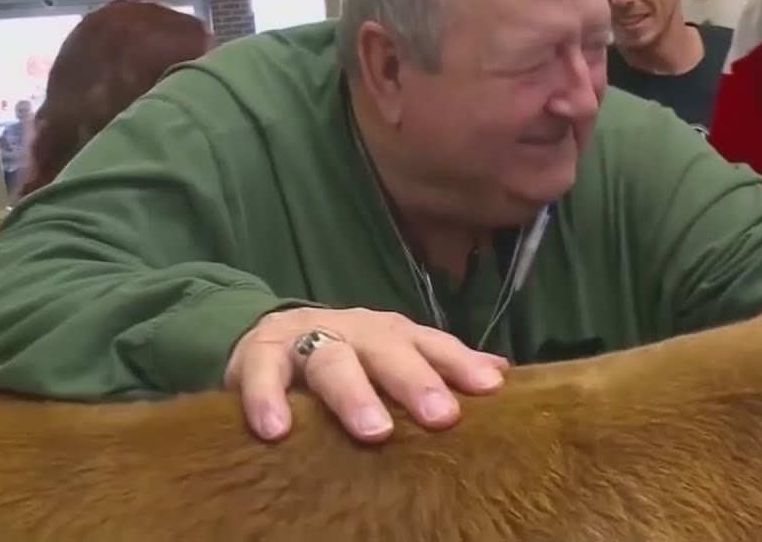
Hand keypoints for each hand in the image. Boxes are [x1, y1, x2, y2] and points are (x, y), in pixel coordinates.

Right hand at [223, 307, 509, 442]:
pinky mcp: (257, 355)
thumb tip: (504, 372)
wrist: (265, 335)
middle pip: (389, 349)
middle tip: (443, 417)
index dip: (462, 364)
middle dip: (416, 381)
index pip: (433, 345)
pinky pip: (260, 374)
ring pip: (332, 360)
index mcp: (392, 333)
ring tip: (375, 431)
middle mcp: (355, 330)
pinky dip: (267, 399)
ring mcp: (307, 338)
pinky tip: (277, 430)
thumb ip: (440, 364)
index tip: (491, 388)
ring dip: (354, 395)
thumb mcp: (393, 355)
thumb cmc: (347, 355)